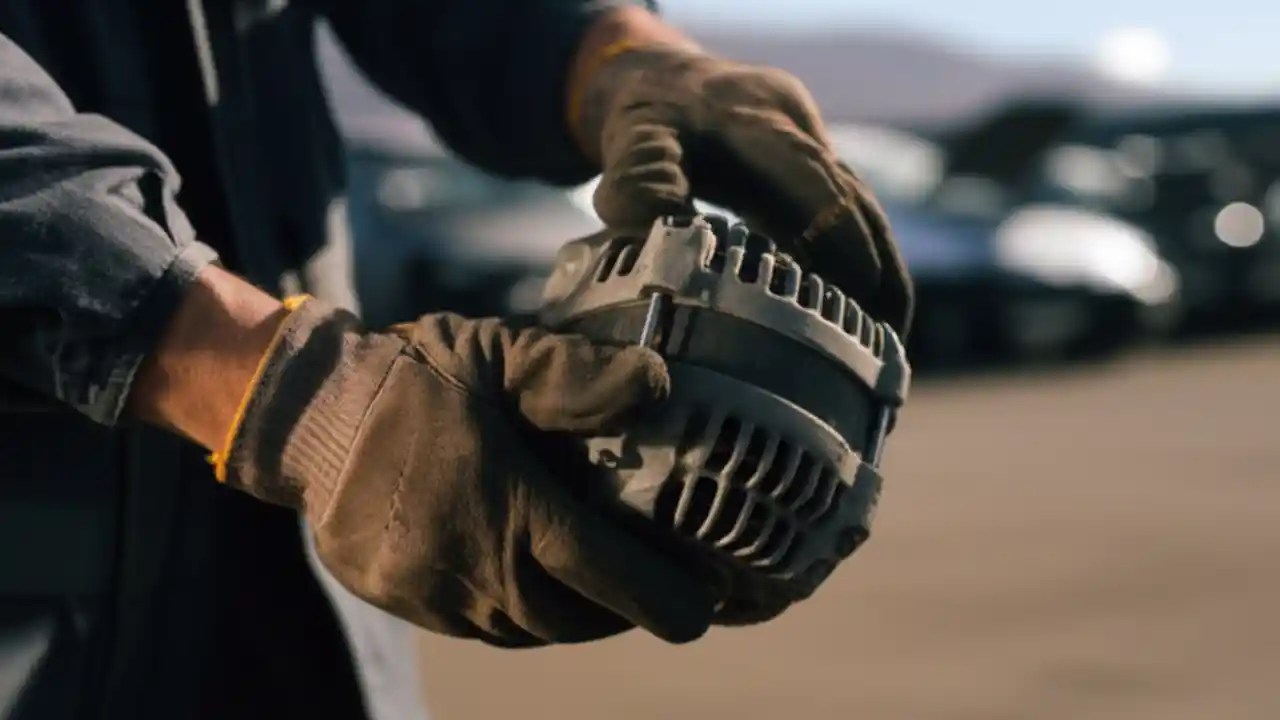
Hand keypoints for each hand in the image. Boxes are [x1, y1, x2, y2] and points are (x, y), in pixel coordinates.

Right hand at [137, 270, 715, 647]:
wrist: (307, 417)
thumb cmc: (412, 379)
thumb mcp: (496, 354)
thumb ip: (575, 373)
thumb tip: (659, 383)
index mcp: (508, 507)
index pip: (607, 576)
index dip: (665, 598)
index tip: (705, 605)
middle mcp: (478, 568)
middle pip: (578, 617)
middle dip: (628, 611)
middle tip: (665, 589)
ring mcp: (439, 596)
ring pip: (532, 631)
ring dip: (579, 617)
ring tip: (609, 589)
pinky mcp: (409, 604)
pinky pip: (486, 629)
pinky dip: (526, 616)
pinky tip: (539, 585)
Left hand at [574, 44, 912, 335]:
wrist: (664, 81)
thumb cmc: (647, 117)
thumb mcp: (633, 142)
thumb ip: (642, 185)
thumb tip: (648, 247)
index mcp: (754, 117)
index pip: (810, 172)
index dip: (838, 229)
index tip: (859, 287)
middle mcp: (797, 128)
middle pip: (855, 197)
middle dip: (877, 264)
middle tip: (887, 333)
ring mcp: (813, 148)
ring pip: (862, 209)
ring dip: (881, 270)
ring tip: (888, 338)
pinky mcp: (815, 172)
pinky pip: (847, 218)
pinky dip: (858, 264)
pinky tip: (862, 315)